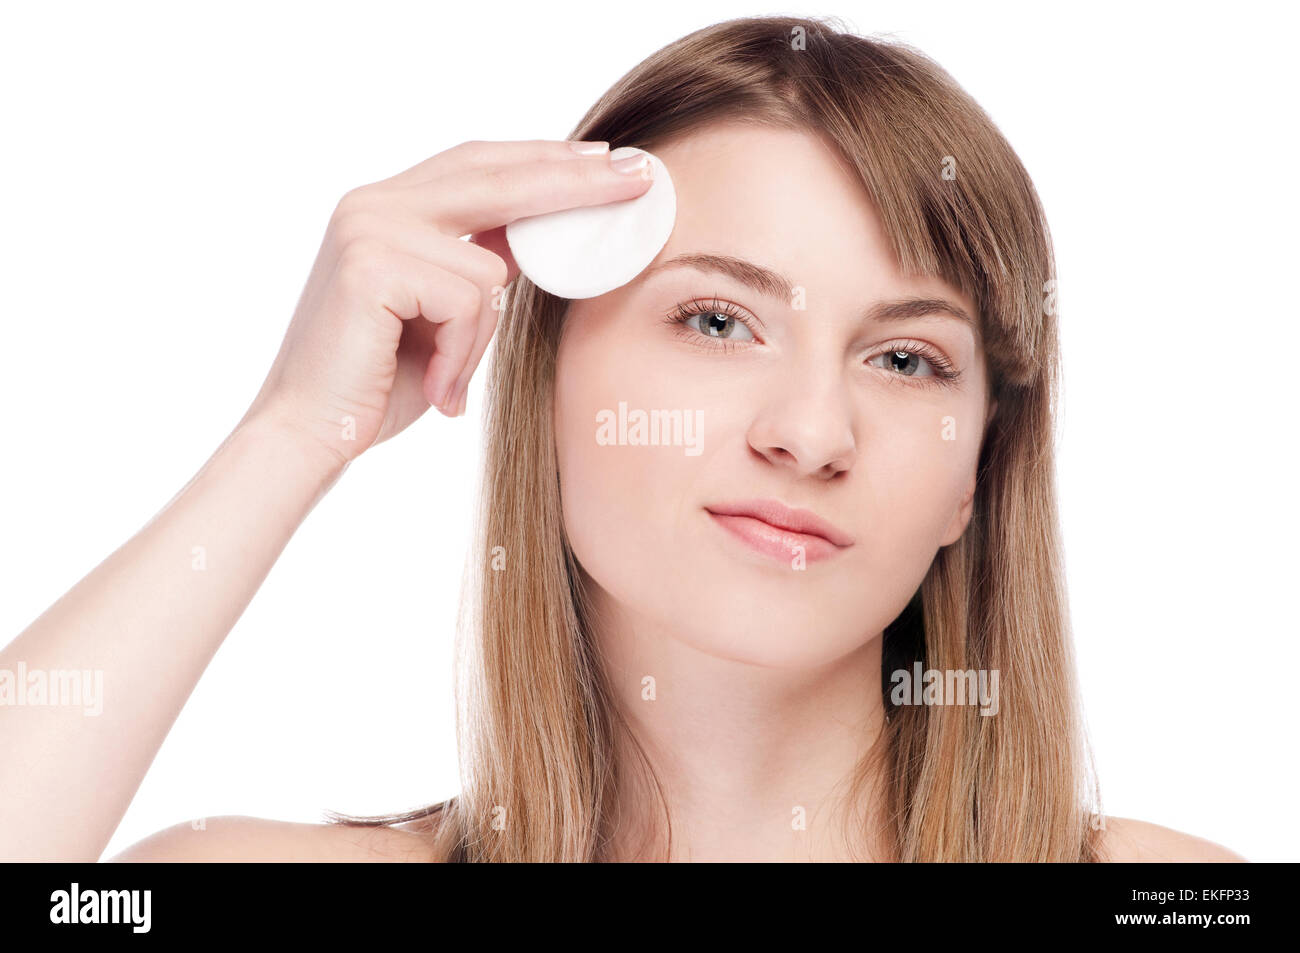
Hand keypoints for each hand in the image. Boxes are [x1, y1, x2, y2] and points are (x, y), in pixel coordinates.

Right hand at [242, 139, 653, 468]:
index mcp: (387, 206)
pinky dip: (462, 354)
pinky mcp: (370, 265)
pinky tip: (433, 383)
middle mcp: (372, 203)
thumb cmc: (378, 383)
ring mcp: (368, 228)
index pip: (479, 164)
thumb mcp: (444, 314)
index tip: (606, 161)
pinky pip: (470, 302)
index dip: (544, 160)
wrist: (311, 434)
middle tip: (637, 176)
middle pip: (495, 175)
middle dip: (573, 180)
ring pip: (489, 268)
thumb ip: (479, 265)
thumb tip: (539, 235)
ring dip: (479, 338)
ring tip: (445, 376)